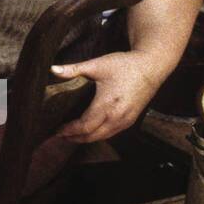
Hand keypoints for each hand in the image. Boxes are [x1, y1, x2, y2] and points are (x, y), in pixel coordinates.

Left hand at [50, 51, 169, 143]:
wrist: (150, 67)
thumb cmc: (124, 65)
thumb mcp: (97, 65)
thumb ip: (73, 69)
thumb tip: (52, 69)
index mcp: (107, 105)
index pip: (84, 126)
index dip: (69, 131)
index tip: (57, 130)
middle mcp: (117, 117)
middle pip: (92, 136)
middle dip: (74, 138)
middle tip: (59, 136)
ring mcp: (125, 121)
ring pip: (102, 137)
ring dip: (86, 138)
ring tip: (71, 135)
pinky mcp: (130, 120)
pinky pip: (111, 133)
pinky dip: (98, 135)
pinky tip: (89, 131)